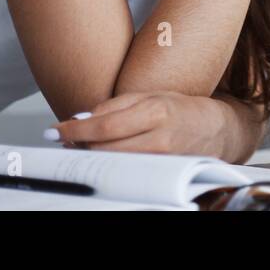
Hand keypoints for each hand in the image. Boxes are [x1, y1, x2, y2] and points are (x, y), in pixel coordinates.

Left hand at [48, 92, 237, 159]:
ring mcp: (161, 160)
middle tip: (67, 138)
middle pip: (104, 150)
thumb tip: (80, 120)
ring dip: (92, 156)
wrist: (214, 129)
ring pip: (112, 164)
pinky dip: (109, 165)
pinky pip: (126, 172)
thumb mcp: (149, 95)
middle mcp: (159, 138)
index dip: (74, 130)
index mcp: (155, 111)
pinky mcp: (161, 174)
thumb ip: (114, 106)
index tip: (55, 131)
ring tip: (84, 146)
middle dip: (79, 145)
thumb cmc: (180, 108)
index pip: (104, 126)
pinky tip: (105, 156)